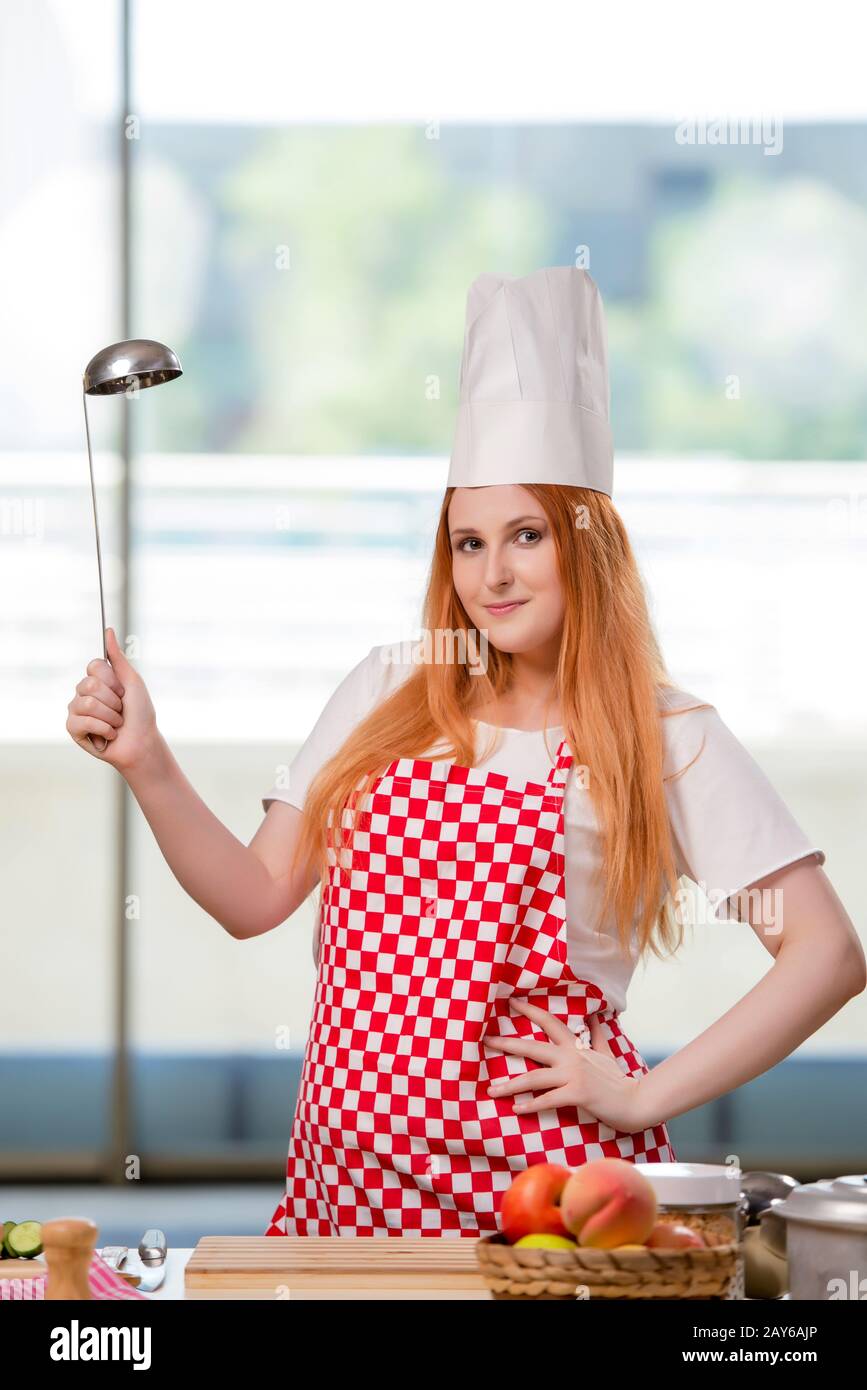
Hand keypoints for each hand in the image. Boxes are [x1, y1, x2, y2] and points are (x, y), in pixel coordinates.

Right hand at [66, 626, 159, 773]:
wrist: (142, 742)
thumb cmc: (141, 714)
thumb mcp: (132, 681)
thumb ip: (118, 657)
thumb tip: (108, 630)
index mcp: (97, 679)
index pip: (94, 666)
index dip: (112, 680)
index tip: (123, 692)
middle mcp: (84, 692)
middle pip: (90, 684)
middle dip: (113, 701)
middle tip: (121, 711)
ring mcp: (76, 709)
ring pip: (87, 703)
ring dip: (111, 717)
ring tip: (116, 724)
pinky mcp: (72, 728)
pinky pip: (83, 721)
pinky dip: (103, 729)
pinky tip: (108, 736)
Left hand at [481, 998, 648, 1133]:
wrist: (634, 1101)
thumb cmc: (618, 1079)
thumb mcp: (606, 1052)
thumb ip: (596, 1034)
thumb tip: (594, 1015)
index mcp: (575, 1046)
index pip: (550, 1022)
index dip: (530, 1011)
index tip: (511, 1002)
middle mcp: (571, 1057)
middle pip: (532, 1047)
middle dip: (506, 1044)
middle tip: (485, 1040)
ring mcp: (574, 1075)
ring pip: (534, 1077)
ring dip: (510, 1085)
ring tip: (492, 1090)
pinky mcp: (577, 1094)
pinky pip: (548, 1100)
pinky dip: (531, 1104)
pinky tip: (516, 1108)